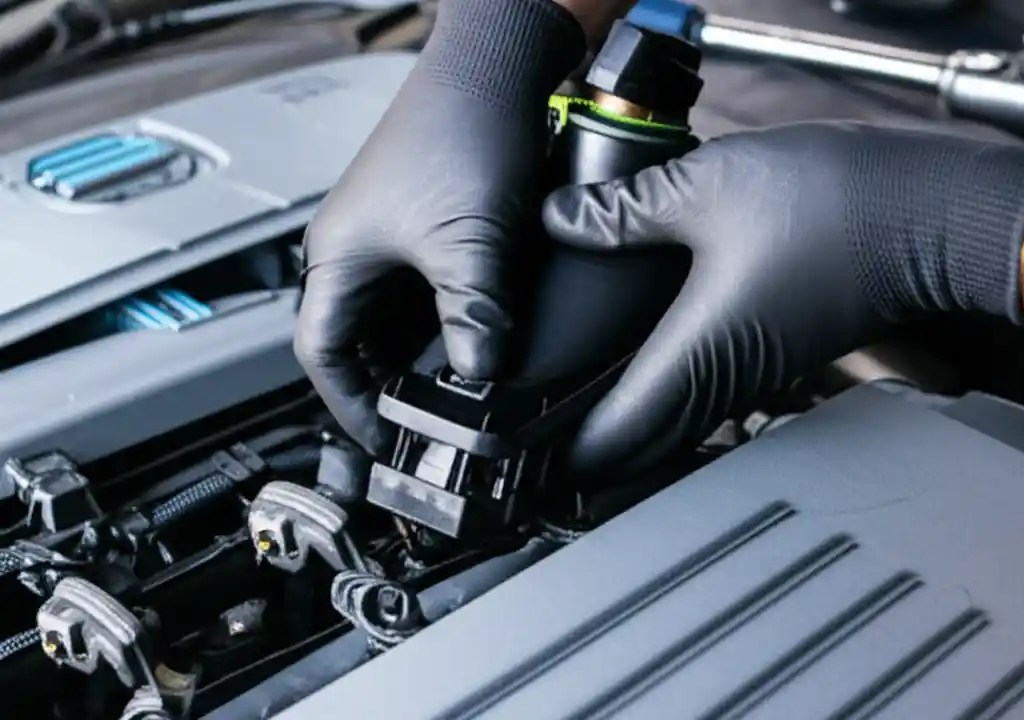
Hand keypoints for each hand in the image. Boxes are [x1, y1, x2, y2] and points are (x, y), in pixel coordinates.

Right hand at [294, 0, 584, 451]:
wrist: (498, 69)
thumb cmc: (461, 131)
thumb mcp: (469, 241)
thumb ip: (474, 315)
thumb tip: (481, 377)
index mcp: (339, 258)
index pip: (322, 354)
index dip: (350, 404)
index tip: (384, 440)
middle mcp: (358, 253)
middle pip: (360, 344)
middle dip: (393, 386)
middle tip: (432, 425)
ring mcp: (394, 241)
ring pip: (399, 323)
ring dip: (426, 356)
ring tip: (460, 394)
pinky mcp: (431, 231)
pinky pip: (429, 296)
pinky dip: (450, 325)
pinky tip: (482, 342)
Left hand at [543, 122, 1023, 479]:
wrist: (926, 212)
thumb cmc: (835, 206)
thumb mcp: (703, 189)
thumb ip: (622, 210)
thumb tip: (560, 217)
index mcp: (697, 358)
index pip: (614, 440)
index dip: (558, 455)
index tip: (514, 448)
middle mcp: (725, 381)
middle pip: (641, 445)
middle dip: (582, 445)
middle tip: (530, 425)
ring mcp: (754, 372)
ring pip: (673, 422)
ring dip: (623, 415)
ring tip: (572, 389)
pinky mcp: (773, 349)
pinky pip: (703, 391)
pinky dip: (660, 385)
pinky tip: (639, 346)